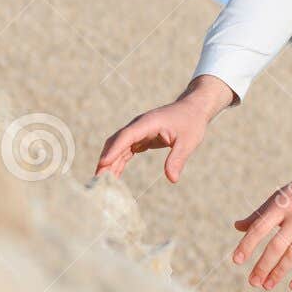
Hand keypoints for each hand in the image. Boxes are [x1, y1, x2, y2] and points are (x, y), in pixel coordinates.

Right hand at [93, 75, 235, 182]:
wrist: (193, 109)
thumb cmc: (191, 122)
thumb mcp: (188, 142)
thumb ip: (178, 159)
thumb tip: (172, 179)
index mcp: (148, 123)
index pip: (126, 136)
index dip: (114, 150)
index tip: (103, 163)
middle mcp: (139, 126)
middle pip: (116, 142)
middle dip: (106, 160)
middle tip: (98, 179)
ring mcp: (138, 131)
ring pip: (118, 148)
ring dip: (110, 163)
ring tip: (103, 182)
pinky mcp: (141, 138)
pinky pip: (126, 151)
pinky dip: (119, 162)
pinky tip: (114, 176)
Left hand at [232, 144, 291, 291]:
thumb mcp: (280, 196)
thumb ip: (259, 214)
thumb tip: (237, 227)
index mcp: (281, 205)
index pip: (260, 228)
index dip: (247, 245)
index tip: (236, 261)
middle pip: (276, 246)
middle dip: (263, 266)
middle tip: (252, 282)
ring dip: (279, 272)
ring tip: (267, 286)